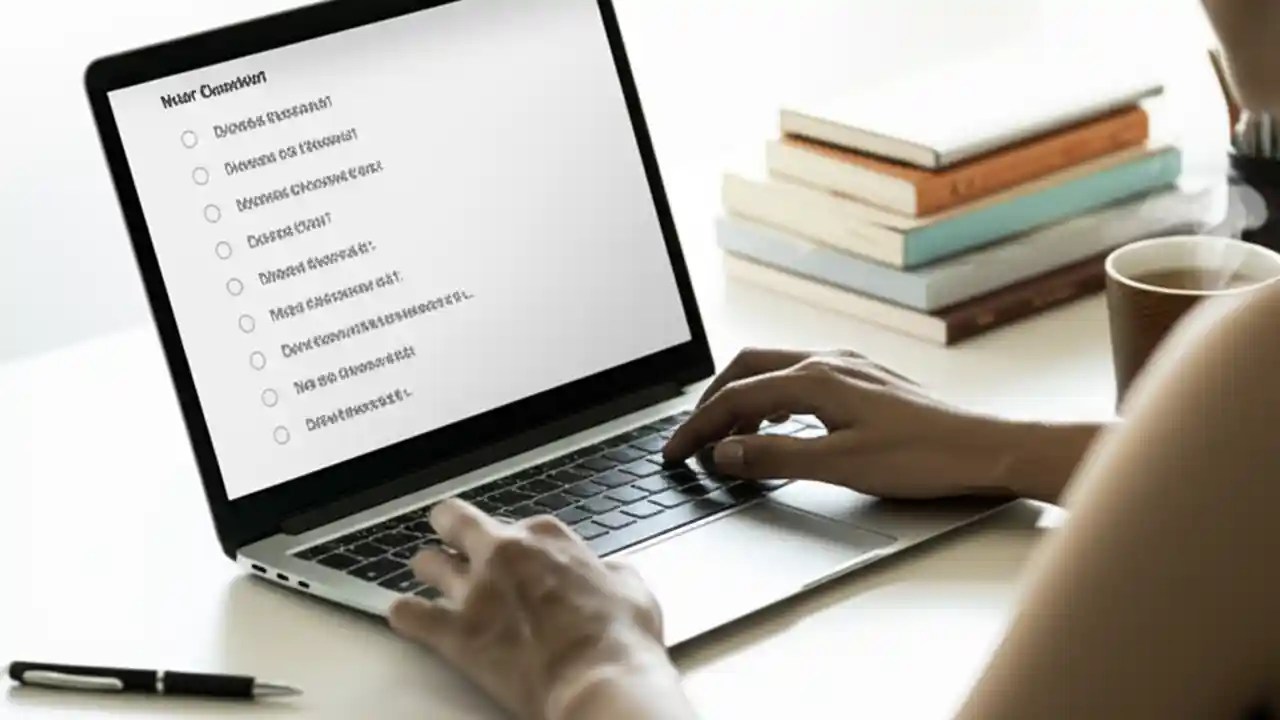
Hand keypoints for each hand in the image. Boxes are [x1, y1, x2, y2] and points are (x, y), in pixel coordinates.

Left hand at [388, 501, 693, 719]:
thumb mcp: (631, 586)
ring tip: (430, 581)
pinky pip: (407, 615)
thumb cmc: (621, 638)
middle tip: (451, 539)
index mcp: (547, 537)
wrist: (599, 681)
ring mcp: (475, 591)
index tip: (518, 558)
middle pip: (455, 521)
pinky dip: (405, 616)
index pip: (516, 525)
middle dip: (450, 528)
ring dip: (428, 570)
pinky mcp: (454, 633)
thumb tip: (605, 574)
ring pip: (425, 562)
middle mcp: (504, 554)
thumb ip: (608, 571)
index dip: (516, 543)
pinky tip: (407, 618)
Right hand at [663, 348, 1063, 500]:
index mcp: (816, 379)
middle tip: (692, 438)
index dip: (698, 426)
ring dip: (742, 400)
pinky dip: (771, 401)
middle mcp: (828, 362)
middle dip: (712, 402)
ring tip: (727, 438)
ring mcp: (847, 367)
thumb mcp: (840, 466)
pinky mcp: (863, 381)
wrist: (984, 449)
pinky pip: (798, 379)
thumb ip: (776, 458)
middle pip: (747, 370)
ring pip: (773, 371)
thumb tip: (724, 453)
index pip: (736, 398)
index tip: (675, 451)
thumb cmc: (921, 458)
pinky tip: (778, 426)